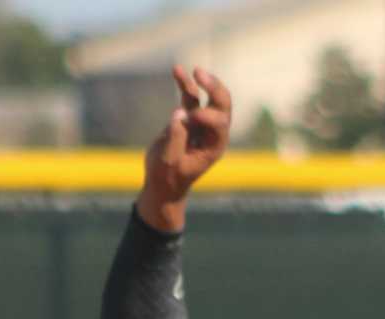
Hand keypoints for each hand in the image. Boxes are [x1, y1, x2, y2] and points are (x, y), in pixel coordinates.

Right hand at [136, 66, 231, 232]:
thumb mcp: (169, 162)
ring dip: (203, 83)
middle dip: (215, 90)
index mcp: (214, 148)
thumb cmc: (167, 177)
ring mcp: (202, 124)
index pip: (220, 125)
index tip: (191, 116)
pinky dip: (185, 84)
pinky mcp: (188, 118)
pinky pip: (190, 98)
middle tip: (202, 76)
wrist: (162, 183)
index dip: (208, 116)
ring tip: (194, 70)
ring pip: (208, 98)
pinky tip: (176, 69)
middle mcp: (213, 133)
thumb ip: (175, 139)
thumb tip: (180, 113)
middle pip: (222, 106)